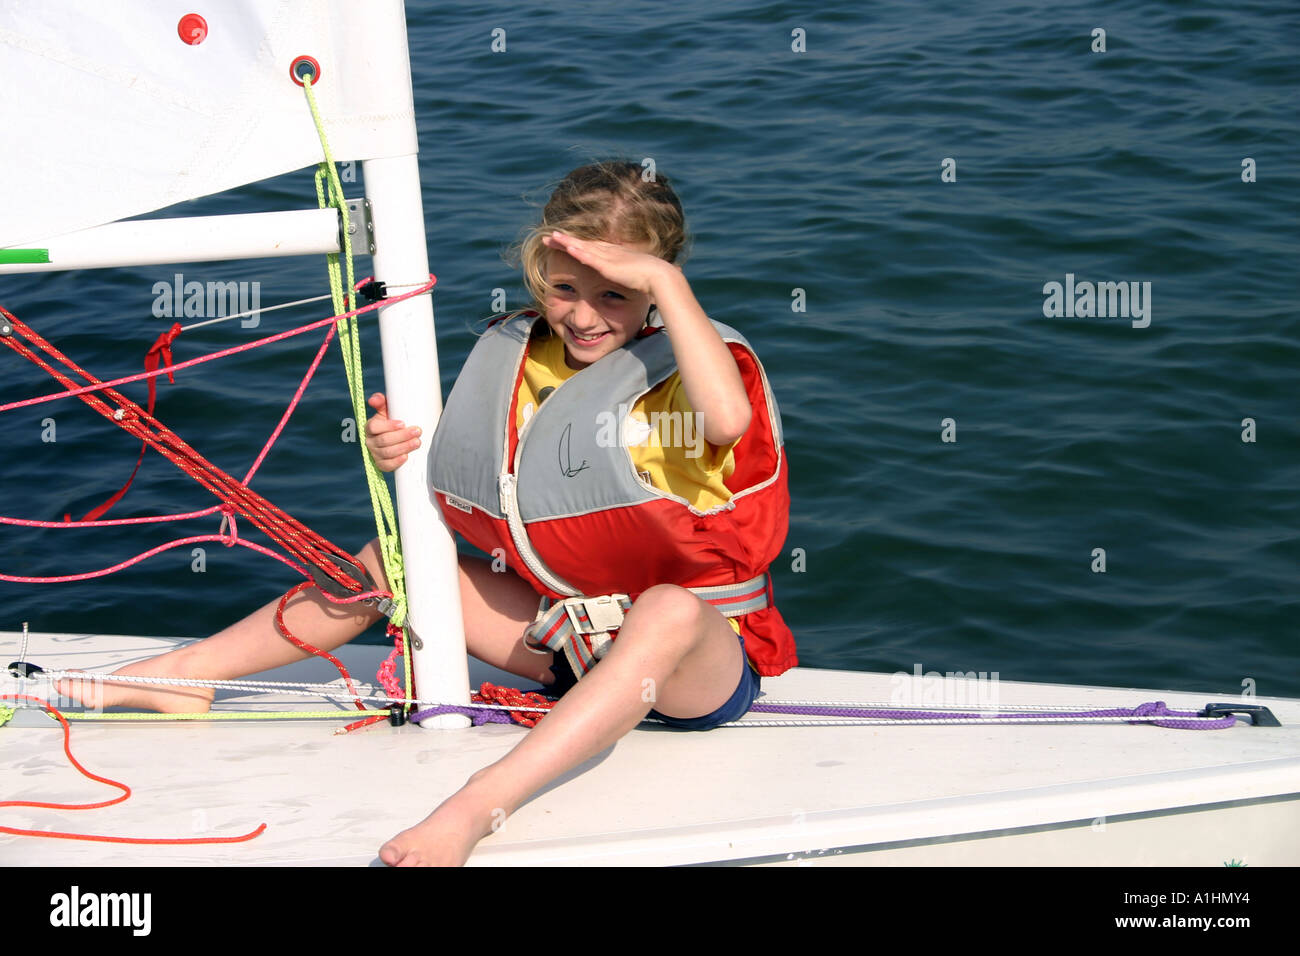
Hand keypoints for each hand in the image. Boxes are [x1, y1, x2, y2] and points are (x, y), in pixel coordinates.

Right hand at [364, 392, 420, 471]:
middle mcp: (370, 441)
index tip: (402, 423)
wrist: (396, 438)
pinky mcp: (381, 464)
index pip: (374, 427)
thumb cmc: (392, 421)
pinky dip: (397, 462)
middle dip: (402, 436)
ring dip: (404, 447)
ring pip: (387, 452)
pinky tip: (406, 457)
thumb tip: (376, 398)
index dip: (388, 426)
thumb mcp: (387, 411)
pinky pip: (387, 466)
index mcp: (370, 427)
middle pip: (384, 440)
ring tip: (417, 442)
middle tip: (418, 431)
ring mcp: (375, 454)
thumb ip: (382, 402)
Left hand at [542, 231, 673, 296]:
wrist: (658, 276)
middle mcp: (608, 252)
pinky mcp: (608, 265)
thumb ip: (624, 276)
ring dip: (566, 242)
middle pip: (581, 243)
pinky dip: (578, 252)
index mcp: (612, 254)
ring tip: (551, 238)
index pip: (589, 246)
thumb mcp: (631, 276)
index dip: (574, 243)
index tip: (562, 241)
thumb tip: (622, 278)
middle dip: (564, 240)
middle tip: (548, 237)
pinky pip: (590, 257)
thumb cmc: (648, 278)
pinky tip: (567, 247)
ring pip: (582, 247)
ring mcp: (608, 257)